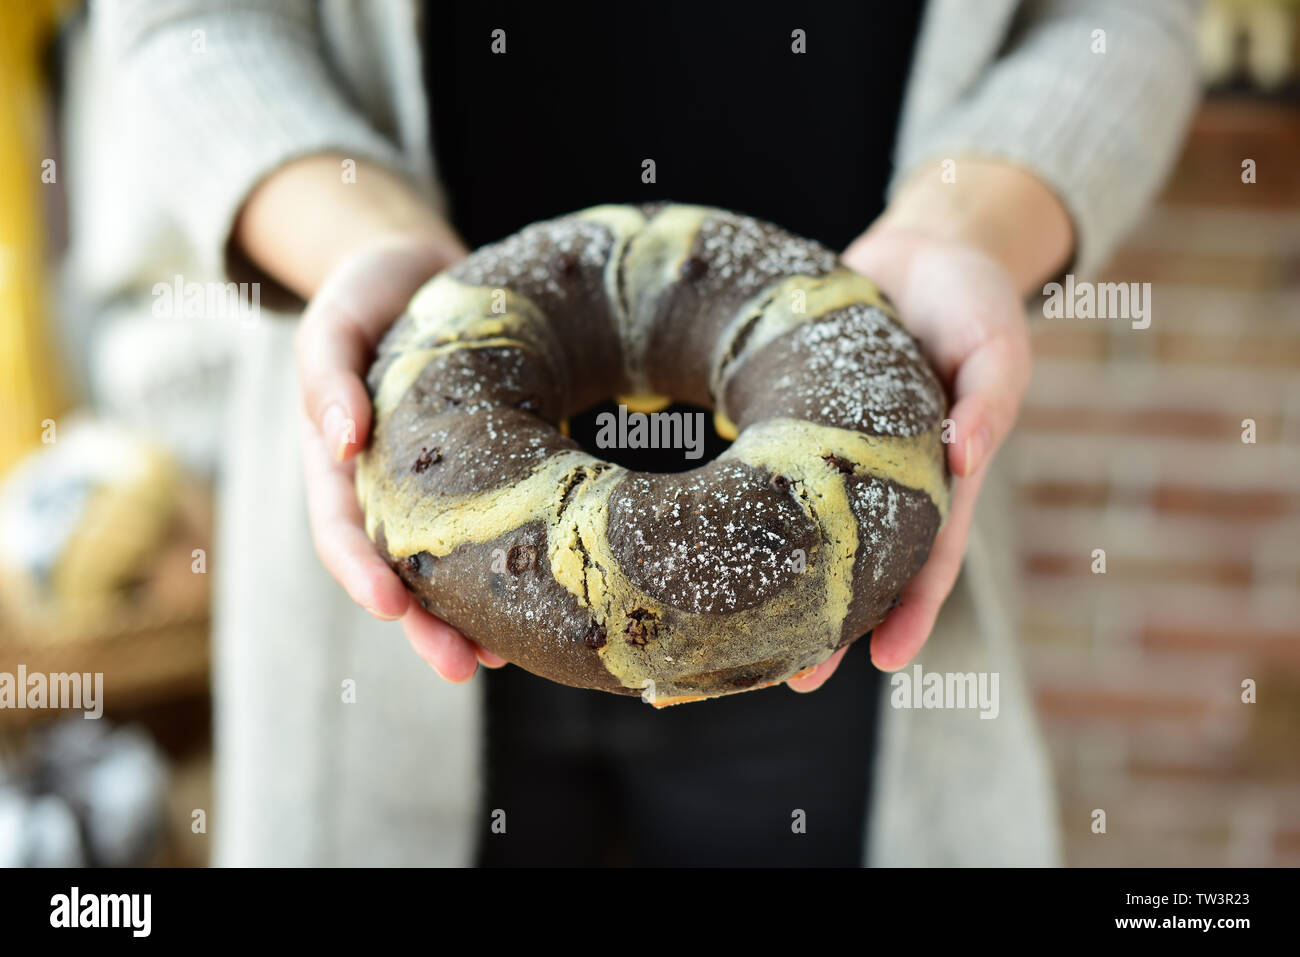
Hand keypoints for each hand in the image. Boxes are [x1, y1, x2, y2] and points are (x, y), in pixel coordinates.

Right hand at [295, 233, 507, 681]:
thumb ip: (326, 373)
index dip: (361, 573)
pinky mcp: (484, 475)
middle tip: (461, 667)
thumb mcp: (335, 319)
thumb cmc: (369, 294)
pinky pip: (493, 531)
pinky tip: (535, 604)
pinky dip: (507, 572)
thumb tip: (340, 439)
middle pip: (398, 573)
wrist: (421, 273)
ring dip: (468, 620)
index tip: (388, 606)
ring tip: (501, 659)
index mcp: (341, 464)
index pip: (342, 531)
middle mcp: (388, 489)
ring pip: (447, 570)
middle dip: (424, 627)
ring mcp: (436, 490)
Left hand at [787, 228, 1032, 691]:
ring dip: (783, 582)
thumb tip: (964, 454)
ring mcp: (835, 454)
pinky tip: (710, 542)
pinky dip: (746, 509)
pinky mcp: (794, 420)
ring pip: (807, 529)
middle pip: (860, 562)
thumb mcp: (996, 340)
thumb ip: (991, 396)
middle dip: (834, 623)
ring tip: (743, 634)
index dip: (913, 610)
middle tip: (796, 678)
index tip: (889, 662)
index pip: (930, 556)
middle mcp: (884, 476)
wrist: (919, 255)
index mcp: (939, 473)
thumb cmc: (971, 298)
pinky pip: (769, 473)